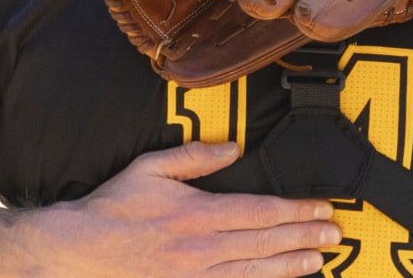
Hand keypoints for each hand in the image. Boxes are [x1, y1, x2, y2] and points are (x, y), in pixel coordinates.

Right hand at [32, 141, 341, 276]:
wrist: (77, 252)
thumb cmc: (112, 209)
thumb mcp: (149, 169)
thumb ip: (194, 157)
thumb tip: (232, 148)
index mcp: (197, 214)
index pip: (260, 212)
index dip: (297, 211)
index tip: (323, 209)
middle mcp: (202, 249)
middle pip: (266, 243)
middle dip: (305, 238)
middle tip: (335, 236)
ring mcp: (195, 277)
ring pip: (256, 272)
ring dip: (291, 266)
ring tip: (319, 261)